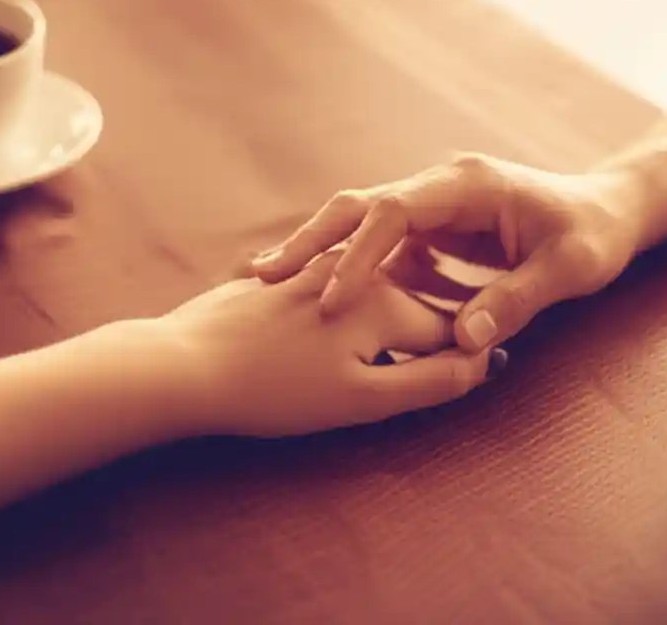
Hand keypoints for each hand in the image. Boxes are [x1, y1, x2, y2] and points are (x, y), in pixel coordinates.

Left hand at [147, 251, 504, 436]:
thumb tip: (483, 365)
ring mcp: (316, 268)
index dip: (459, 362)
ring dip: (380, 330)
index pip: (449, 330)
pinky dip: (340, 319)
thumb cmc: (276, 392)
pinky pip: (332, 295)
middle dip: (420, 343)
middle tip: (402, 388)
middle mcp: (357, 271)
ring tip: (358, 372)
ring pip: (371, 299)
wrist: (184, 366)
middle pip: (412, 309)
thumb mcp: (364, 398)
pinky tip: (315, 353)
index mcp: (386, 300)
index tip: (456, 389)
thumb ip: (430, 380)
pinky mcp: (283, 278)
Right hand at [252, 154, 643, 352]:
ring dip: (321, 258)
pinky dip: (349, 273)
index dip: (357, 254)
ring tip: (268, 292)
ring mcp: (432, 208)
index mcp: (467, 185)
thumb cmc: (594, 236)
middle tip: (261, 280)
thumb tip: (467, 342)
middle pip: (359, 208)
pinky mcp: (431, 232)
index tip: (328, 300)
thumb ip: (518, 300)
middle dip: (312, 242)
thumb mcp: (569, 270)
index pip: (395, 212)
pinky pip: (380, 250)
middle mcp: (440, 188)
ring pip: (360, 227)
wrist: (609, 210)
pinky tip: (315, 302)